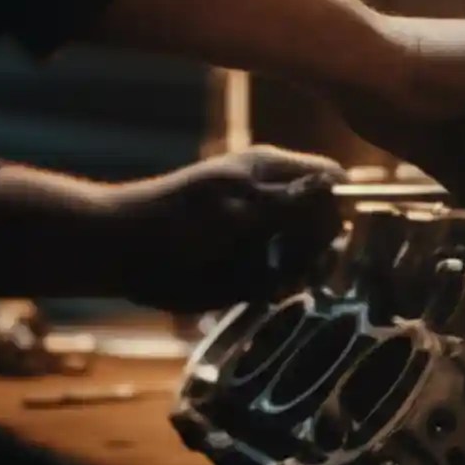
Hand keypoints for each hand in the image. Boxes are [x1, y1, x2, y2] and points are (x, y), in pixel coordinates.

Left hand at [106, 146, 344, 311]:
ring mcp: (261, 234)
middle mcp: (275, 201)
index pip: (334, 182)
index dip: (341, 208)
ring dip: (295, 273)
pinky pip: (278, 280)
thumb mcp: (240, 207)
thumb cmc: (178, 220)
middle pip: (327, 224)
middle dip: (318, 249)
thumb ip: (292, 201)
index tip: (332, 239)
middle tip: (296, 266)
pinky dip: (271, 288)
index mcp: (275, 172)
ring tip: (268, 280)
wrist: (123, 251)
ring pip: (306, 257)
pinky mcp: (246, 265)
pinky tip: (253, 291)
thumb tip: (340, 185)